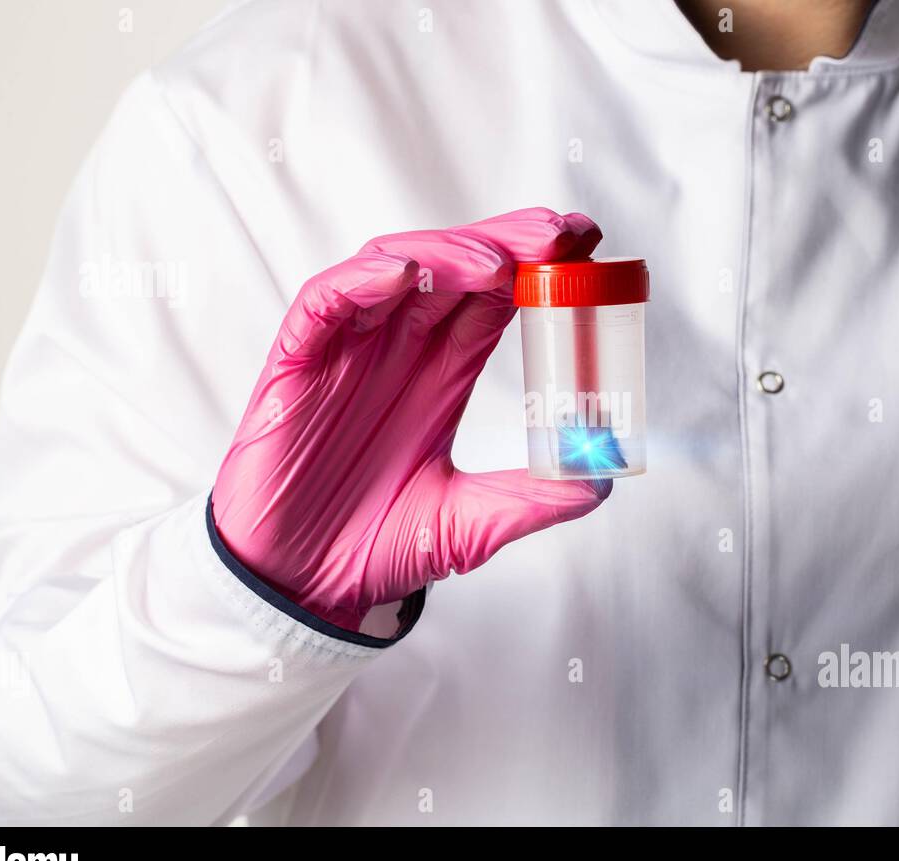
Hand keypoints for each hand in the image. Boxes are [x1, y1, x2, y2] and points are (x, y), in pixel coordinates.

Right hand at [212, 208, 608, 629]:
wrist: (301, 587)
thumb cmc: (374, 546)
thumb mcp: (469, 525)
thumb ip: (532, 500)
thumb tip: (601, 482)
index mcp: (441, 375)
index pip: (495, 299)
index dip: (538, 265)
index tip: (588, 244)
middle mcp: (399, 352)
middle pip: (456, 270)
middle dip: (508, 242)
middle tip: (558, 234)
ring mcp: (348, 353)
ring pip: (395, 271)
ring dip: (446, 255)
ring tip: (496, 263)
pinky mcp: (297, 366)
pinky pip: (323, 304)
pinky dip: (362, 282)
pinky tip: (404, 275)